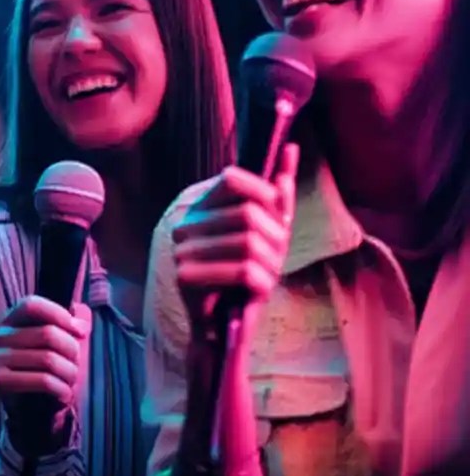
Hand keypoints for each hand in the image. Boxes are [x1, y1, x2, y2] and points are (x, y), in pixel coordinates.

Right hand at [0, 296, 88, 404]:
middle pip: (47, 333)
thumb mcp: (59, 343)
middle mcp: (0, 336)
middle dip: (72, 350)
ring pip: (48, 359)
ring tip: (71, 381)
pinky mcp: (0, 380)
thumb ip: (71, 323)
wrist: (30, 411)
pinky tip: (64, 394)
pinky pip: (43, 380)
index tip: (81, 332)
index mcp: (12, 320)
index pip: (32, 305)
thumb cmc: (47, 370)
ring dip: (70, 373)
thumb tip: (81, 319)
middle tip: (77, 365)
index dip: (59, 314)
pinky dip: (61, 388)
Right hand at [172, 143, 298, 335]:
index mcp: (202, 206)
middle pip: (248, 214)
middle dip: (274, 238)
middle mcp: (187, 223)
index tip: (276, 214)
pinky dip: (262, 285)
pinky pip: (244, 271)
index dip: (262, 193)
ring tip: (266, 277)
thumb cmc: (247, 274)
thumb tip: (292, 149)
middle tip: (274, 259)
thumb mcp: (269, 231)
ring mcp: (182, 249)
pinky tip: (257, 293)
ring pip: (249, 243)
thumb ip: (278, 192)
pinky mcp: (186, 276)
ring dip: (270, 265)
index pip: (231, 178)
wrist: (222, 326)